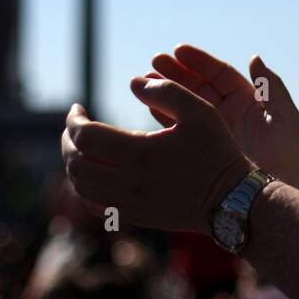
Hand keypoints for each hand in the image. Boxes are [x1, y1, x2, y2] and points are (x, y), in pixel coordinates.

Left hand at [61, 77, 250, 233]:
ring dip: (73, 163)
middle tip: (75, 126)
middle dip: (68, 140)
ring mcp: (129, 203)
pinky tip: (94, 173)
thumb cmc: (217, 151)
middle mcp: (128, 182)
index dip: (74, 119)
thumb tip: (134, 82)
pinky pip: (94, 205)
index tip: (77, 108)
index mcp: (139, 153)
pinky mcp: (135, 217)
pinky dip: (85, 188)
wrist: (230, 200)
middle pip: (75, 162)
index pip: (85, 136)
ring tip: (81, 147)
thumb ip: (166, 91)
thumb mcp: (200, 110)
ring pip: (81, 186)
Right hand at [146, 45, 298, 201]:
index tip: (178, 51)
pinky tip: (148, 106)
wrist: (272, 194)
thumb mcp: (283, 117)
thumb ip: (271, 87)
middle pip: (198, 84)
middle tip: (154, 62)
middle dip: (176, 72)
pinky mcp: (201, 148)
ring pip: (185, 104)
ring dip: (165, 91)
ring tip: (143, 82)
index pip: (219, 74)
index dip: (199, 62)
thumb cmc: (285, 154)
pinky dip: (164, 116)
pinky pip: (179, 127)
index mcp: (246, 100)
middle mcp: (227, 111)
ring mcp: (213, 130)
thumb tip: (254, 58)